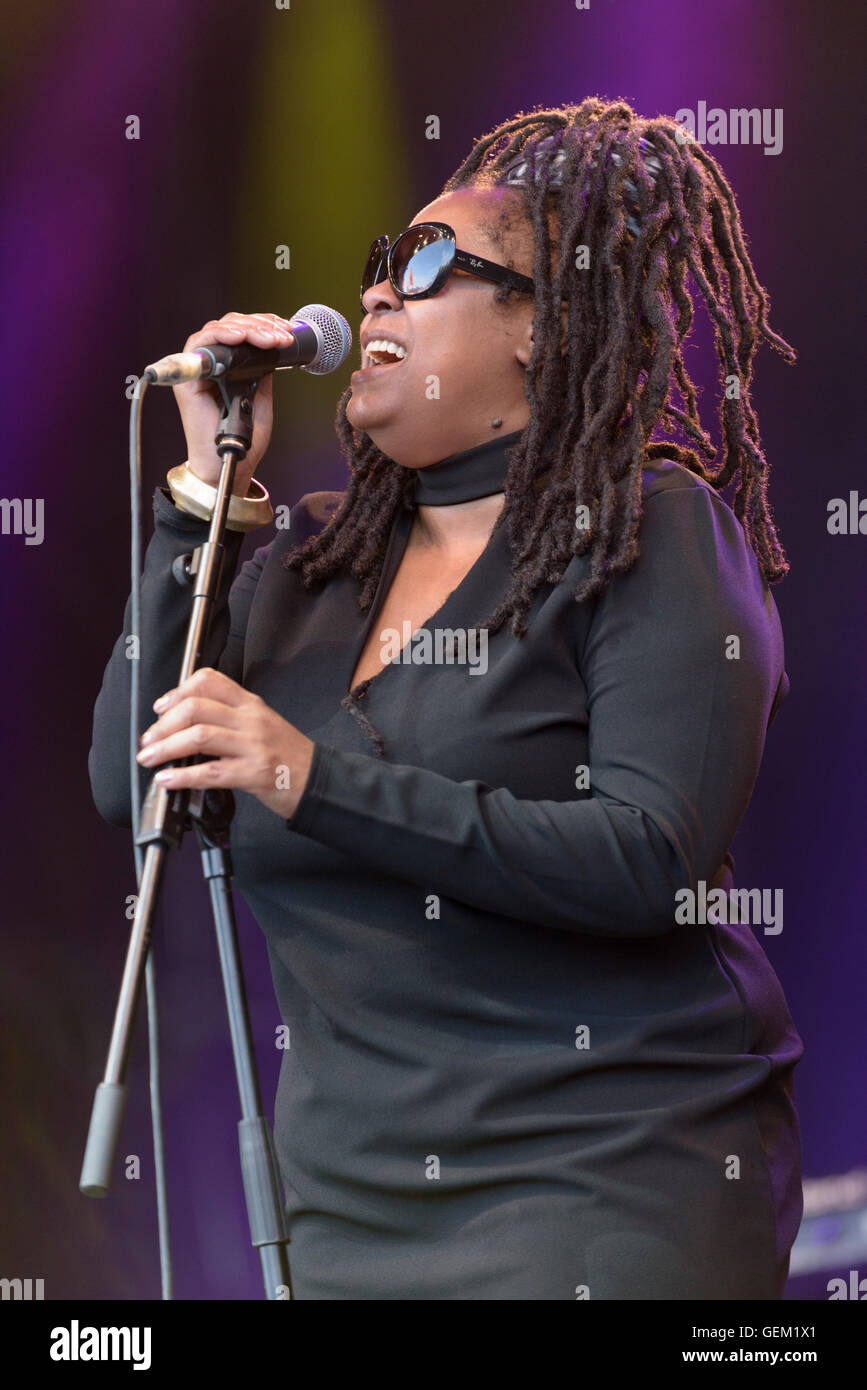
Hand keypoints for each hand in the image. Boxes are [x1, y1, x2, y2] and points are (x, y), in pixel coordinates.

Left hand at [135, 667, 314, 819]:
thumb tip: (186, 724)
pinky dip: (183, 776)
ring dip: (166, 748)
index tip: (161, 707)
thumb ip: (231, 718)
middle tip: (148, 740)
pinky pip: (210, 772)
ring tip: (149, 758)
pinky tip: (168, 780)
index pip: (209, 681)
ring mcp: (253, 745)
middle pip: (196, 708)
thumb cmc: (288, 756)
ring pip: (199, 736)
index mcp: (251, 704)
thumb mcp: (263, 724)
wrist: (319, 781)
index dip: (177, 692)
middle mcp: (251, 720)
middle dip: (163, 725)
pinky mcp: (254, 773)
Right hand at [172, 311, 295, 497]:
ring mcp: (198, 370)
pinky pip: (199, 345)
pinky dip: (221, 336)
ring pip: (218, 330)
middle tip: (282, 336)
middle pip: (231, 326)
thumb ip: (261, 370)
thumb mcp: (261, 394)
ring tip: (270, 338)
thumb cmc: (243, 436)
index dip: (262, 324)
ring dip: (248, 329)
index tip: (285, 329)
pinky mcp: (189, 380)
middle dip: (260, 326)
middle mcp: (210, 365)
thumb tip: (272, 344)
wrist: (232, 463)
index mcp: (227, 366)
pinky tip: (241, 337)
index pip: (241, 332)